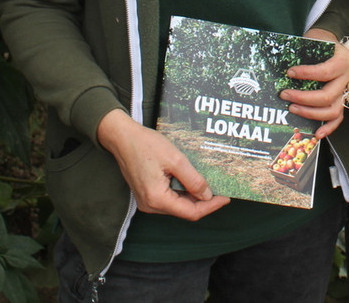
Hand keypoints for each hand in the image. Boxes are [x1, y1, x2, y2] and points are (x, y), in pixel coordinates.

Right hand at [95, 109, 229, 219]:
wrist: (122, 137)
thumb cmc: (146, 145)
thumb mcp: (176, 160)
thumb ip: (193, 180)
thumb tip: (207, 196)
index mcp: (157, 199)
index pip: (190, 212)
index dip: (210, 206)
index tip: (226, 197)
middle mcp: (150, 205)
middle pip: (184, 211)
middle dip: (204, 202)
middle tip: (221, 190)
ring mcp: (147, 200)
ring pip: (177, 205)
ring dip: (194, 197)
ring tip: (210, 185)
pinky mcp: (146, 194)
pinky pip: (169, 198)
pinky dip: (183, 192)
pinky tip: (193, 182)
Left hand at [283, 29, 348, 137]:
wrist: (331, 44)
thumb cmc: (320, 42)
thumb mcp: (314, 40)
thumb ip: (303, 52)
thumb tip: (279, 66)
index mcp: (343, 60)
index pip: (326, 72)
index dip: (307, 74)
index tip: (289, 72)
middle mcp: (347, 77)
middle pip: (328, 95)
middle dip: (303, 97)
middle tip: (284, 94)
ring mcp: (344, 91)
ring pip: (333, 110)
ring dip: (311, 113)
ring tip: (292, 108)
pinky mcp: (341, 101)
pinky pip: (337, 118)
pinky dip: (328, 128)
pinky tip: (316, 133)